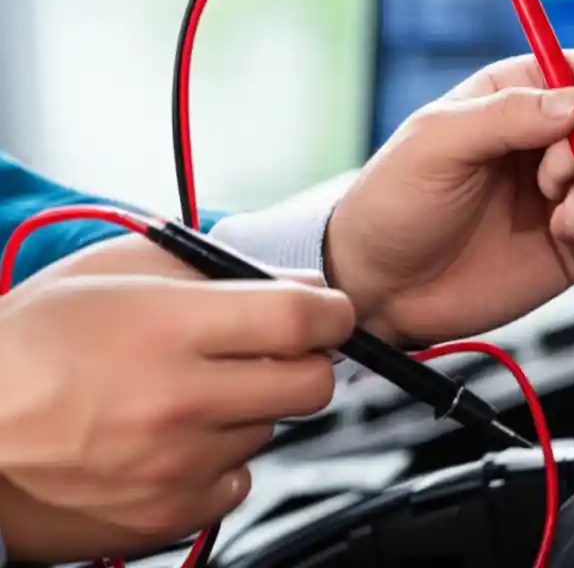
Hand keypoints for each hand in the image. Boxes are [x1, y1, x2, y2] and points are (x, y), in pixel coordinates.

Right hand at [0, 237, 354, 561]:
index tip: (331, 311)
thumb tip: (287, 277)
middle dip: (306, 361)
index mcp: (167, 331)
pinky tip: (174, 441)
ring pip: (272, 429)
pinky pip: (239, 480)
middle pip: (312, 383)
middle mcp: (181, 402)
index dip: (334, 310)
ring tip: (186, 396)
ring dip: (250, 409)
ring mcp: (179, 465)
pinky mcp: (171, 513)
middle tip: (274, 353)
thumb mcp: (104, 275)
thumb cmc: (23, 352)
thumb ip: (205, 267)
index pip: (303, 319)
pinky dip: (221, 460)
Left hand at [326, 48, 573, 344]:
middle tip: (558, 183)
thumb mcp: (435, 145)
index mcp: (520, 97)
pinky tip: (573, 242)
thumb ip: (504, 117)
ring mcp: (572, 191)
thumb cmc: (395, 205)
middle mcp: (555, 139)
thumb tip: (572, 104)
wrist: (385, 289)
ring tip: (565, 221)